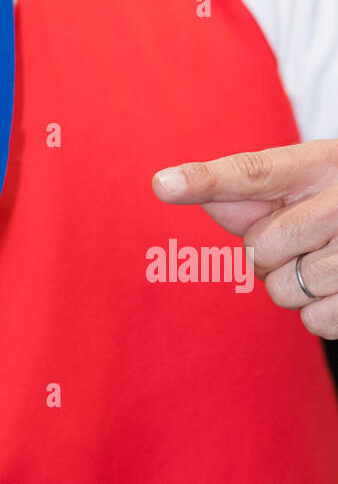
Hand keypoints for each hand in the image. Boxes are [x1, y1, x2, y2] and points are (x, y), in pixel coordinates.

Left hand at [151, 139, 337, 338]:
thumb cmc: (334, 199)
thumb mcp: (301, 181)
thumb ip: (247, 191)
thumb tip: (197, 193)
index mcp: (319, 162)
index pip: (252, 173)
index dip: (205, 180)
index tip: (163, 184)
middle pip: (260, 248)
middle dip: (267, 252)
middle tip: (300, 238)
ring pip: (282, 289)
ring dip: (291, 285)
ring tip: (322, 259)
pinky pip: (314, 321)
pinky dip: (318, 313)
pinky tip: (337, 287)